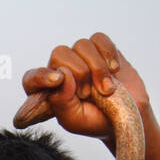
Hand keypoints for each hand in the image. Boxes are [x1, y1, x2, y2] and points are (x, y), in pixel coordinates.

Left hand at [20, 32, 150, 141]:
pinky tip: (114, 70)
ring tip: (106, 89)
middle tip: (88, 93)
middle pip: (59, 54)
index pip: (32, 78)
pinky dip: (108, 53)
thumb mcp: (75, 120)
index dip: (41, 76)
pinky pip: (99, 39)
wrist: (127, 117)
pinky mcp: (101, 49)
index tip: (56, 80)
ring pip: (81, 45)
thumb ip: (61, 101)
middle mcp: (62, 71)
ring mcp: (81, 58)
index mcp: (49, 91)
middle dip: (79, 73)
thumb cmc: (95, 121)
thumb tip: (63, 74)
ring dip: (97, 69)